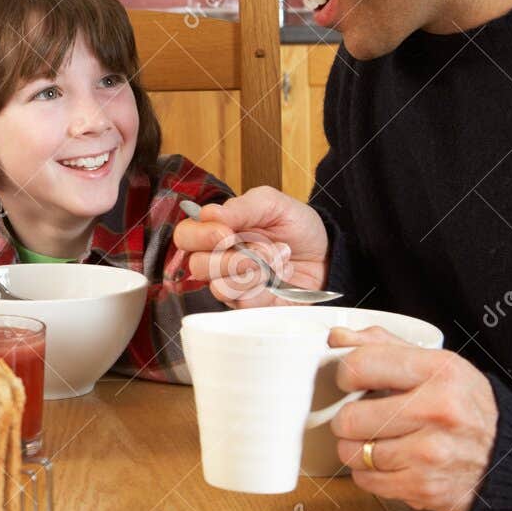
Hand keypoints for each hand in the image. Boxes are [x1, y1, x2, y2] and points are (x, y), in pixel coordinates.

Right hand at [173, 187, 328, 306]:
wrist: (327, 254)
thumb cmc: (296, 227)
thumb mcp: (273, 204)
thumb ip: (241, 206)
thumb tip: (207, 213)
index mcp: (215, 230)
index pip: (184, 236)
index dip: (201, 236)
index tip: (228, 232)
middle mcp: (217, 259)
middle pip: (196, 266)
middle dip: (232, 258)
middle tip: (260, 248)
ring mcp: (231, 285)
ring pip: (218, 287)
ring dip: (254, 272)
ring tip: (277, 259)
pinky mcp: (248, 306)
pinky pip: (243, 303)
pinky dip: (266, 288)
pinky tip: (281, 276)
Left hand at [329, 325, 497, 510]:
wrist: (509, 453)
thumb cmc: (464, 405)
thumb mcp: (435, 363)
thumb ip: (384, 345)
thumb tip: (337, 337)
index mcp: (439, 371)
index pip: (359, 366)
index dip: (346, 375)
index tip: (352, 382)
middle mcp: (438, 411)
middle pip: (349, 419)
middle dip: (348, 419)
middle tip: (362, 418)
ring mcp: (433, 453)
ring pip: (352, 453)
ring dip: (356, 448)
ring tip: (376, 440)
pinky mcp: (427, 487)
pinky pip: (367, 481)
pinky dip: (369, 474)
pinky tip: (388, 462)